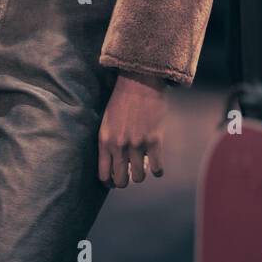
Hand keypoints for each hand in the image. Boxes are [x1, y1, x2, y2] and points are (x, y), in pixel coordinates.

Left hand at [98, 71, 165, 187]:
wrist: (139, 79)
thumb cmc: (122, 98)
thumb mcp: (107, 120)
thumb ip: (109, 141)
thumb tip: (114, 162)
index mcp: (104, 140)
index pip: (103, 175)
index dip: (110, 181)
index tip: (115, 179)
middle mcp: (119, 146)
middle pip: (121, 181)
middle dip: (126, 181)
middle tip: (131, 172)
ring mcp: (137, 144)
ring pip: (139, 177)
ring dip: (142, 174)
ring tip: (144, 165)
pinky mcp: (154, 140)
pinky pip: (157, 169)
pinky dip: (157, 170)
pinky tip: (156, 163)